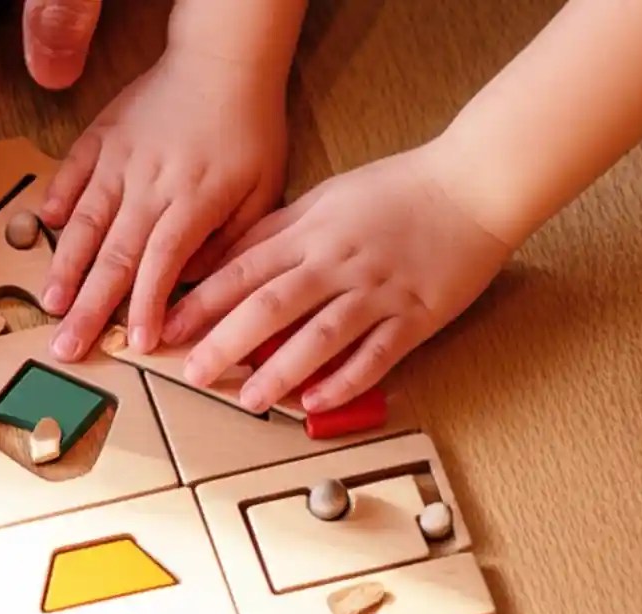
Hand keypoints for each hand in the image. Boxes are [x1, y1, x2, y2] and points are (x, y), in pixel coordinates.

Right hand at [36, 49, 288, 359]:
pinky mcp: (101, 138)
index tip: (135, 343)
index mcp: (191, 202)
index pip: (161, 266)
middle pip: (113, 257)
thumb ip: (231, 240)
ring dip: (65, 267)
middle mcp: (148, 186)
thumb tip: (197, 281)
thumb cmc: (249, 128)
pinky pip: (72, 172)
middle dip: (89, 308)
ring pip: (85, 223)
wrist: (222, 61)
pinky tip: (44, 227)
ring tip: (48, 303)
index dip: (145, 307)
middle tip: (67, 347)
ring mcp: (119, 161)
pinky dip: (57, 199)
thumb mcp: (264, 189)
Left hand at [162, 143, 515, 413]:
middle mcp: (337, 262)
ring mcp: (377, 290)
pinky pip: (376, 354)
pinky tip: (315, 402)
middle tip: (193, 373)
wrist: (474, 183)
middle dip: (226, 342)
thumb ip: (277, 230)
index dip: (201, 302)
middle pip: (271, 306)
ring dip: (280, 370)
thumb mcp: (326, 196)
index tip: (167, 328)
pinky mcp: (416, 315)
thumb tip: (225, 259)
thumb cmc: (397, 189)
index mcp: (311, 232)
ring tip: (249, 398)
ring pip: (319, 335)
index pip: (243, 270)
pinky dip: (345, 381)